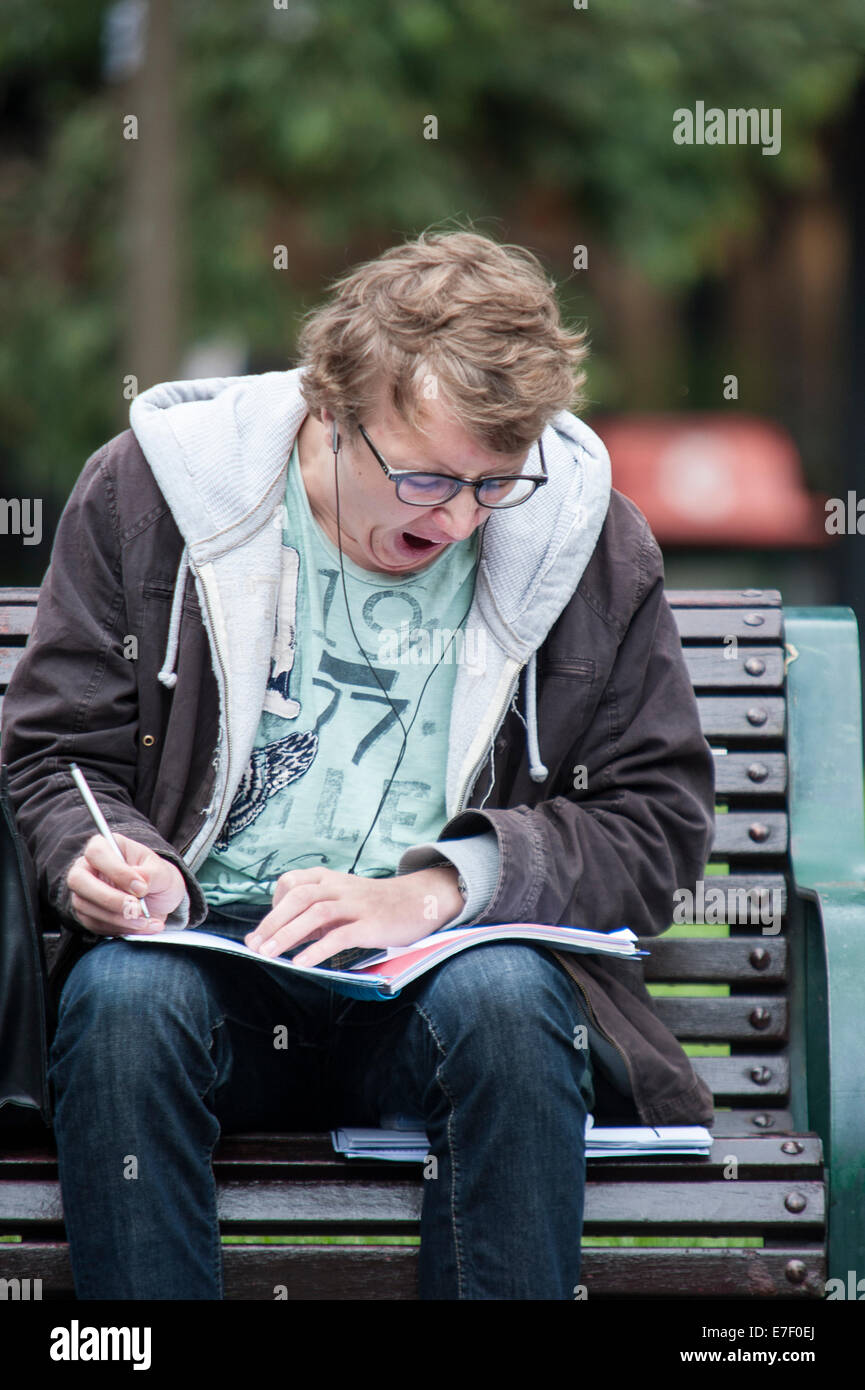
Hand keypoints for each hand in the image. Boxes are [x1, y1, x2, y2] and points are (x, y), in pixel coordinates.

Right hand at [66, 833, 186, 934]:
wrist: (158, 899)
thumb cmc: (156, 877)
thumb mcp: (162, 872)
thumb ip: (152, 874)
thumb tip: (139, 883)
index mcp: (105, 846)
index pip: (96, 852)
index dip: (117, 871)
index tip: (141, 888)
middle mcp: (87, 867)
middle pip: (79, 880)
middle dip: (110, 898)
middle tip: (137, 908)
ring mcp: (83, 892)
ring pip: (85, 906)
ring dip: (118, 918)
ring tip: (145, 920)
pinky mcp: (85, 914)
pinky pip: (94, 924)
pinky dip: (119, 929)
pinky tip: (141, 927)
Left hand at [244, 865, 464, 966]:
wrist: (417, 902)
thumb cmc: (372, 906)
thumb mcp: (339, 904)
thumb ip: (309, 919)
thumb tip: (271, 939)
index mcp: (328, 878)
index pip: (291, 882)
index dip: (274, 903)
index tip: (266, 928)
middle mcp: (339, 887)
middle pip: (298, 896)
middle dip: (273, 922)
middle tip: (256, 946)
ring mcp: (355, 904)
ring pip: (315, 913)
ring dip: (288, 934)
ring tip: (269, 954)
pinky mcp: (370, 924)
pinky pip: (340, 935)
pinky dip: (318, 949)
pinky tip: (302, 963)